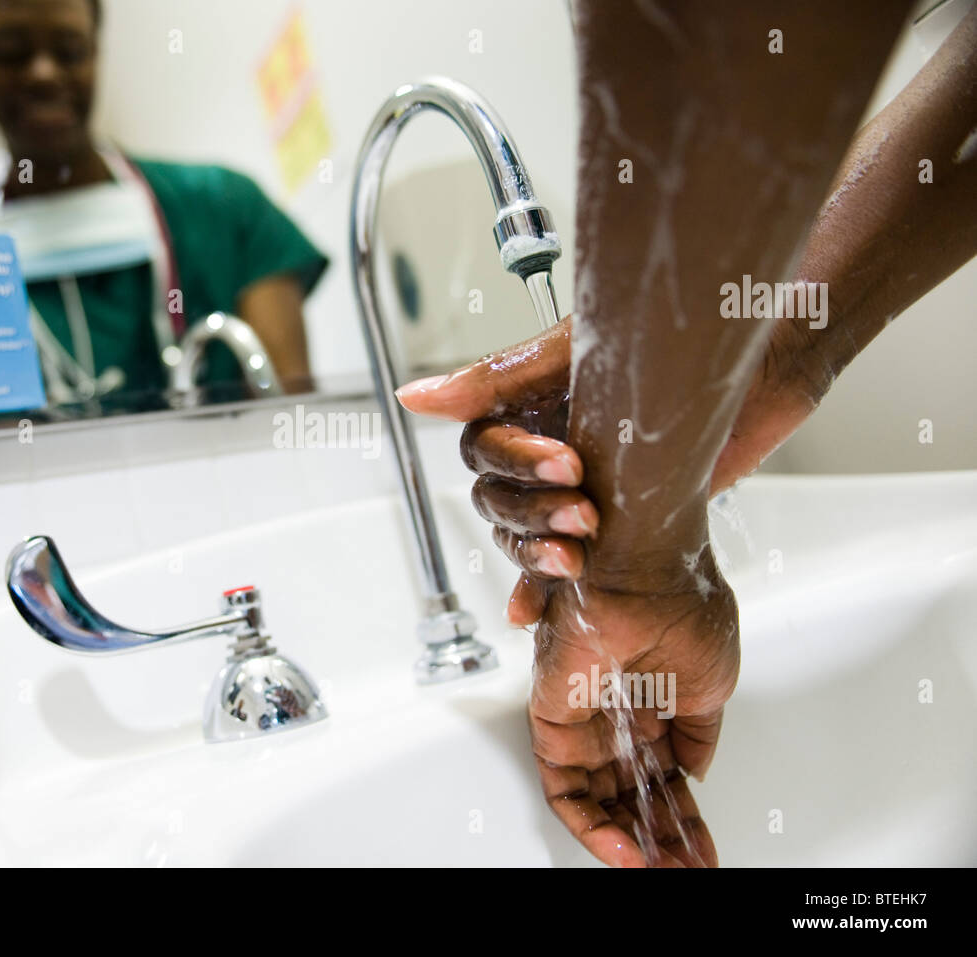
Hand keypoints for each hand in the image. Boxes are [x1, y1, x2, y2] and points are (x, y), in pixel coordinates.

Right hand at [395, 314, 821, 621]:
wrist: (757, 369)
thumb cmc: (671, 340)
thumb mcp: (573, 353)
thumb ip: (494, 378)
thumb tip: (413, 397)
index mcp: (526, 406)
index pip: (485, 449)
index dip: (519, 463)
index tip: (568, 465)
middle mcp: (544, 448)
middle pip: (496, 500)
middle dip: (535, 513)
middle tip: (585, 514)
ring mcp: (576, 488)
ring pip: (519, 536)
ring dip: (536, 554)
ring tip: (580, 560)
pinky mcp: (612, 523)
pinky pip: (556, 564)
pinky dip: (538, 592)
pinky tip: (531, 612)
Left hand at [529, 556, 739, 866]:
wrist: (651, 567)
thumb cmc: (682, 602)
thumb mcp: (711, 686)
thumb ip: (698, 737)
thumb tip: (694, 774)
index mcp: (651, 702)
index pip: (660, 776)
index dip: (681, 818)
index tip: (701, 853)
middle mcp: (613, 712)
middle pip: (627, 793)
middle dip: (655, 839)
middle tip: (681, 871)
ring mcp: (583, 716)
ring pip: (595, 797)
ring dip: (625, 841)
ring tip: (658, 871)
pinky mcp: (554, 715)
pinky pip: (564, 784)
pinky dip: (590, 823)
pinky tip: (625, 850)